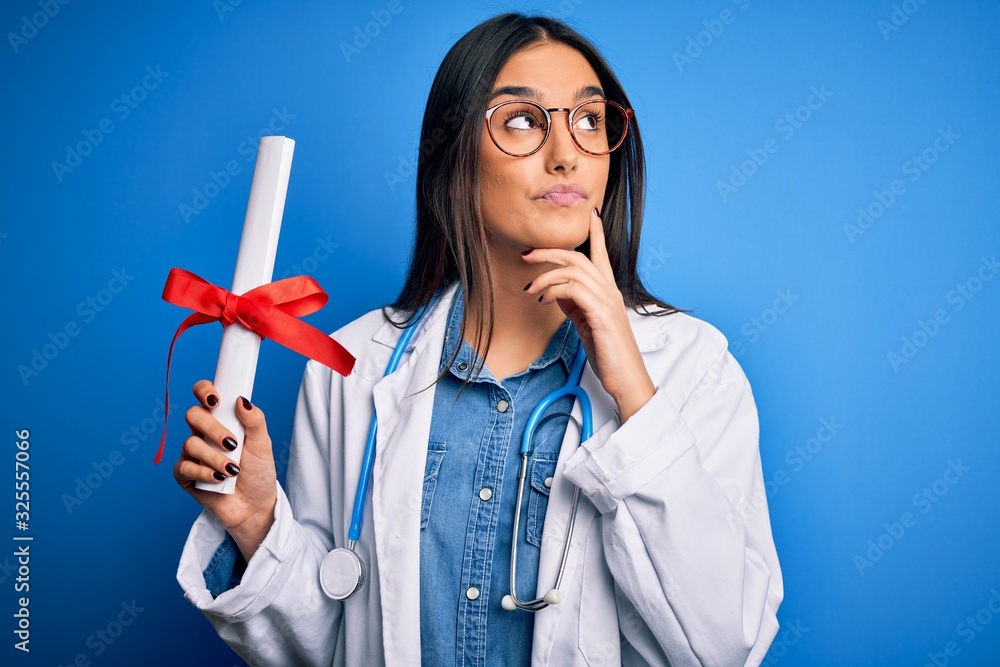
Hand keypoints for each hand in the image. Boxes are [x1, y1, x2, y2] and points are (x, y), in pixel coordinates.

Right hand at [173, 380, 276, 559]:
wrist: (254, 506)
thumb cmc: (258, 472)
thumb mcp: (263, 444)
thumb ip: (255, 421)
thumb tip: (241, 400)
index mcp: (221, 419)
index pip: (205, 395)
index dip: (204, 390)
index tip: (215, 398)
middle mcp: (203, 433)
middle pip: (193, 415)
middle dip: (213, 429)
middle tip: (232, 443)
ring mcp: (192, 453)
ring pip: (190, 443)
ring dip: (214, 457)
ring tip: (233, 470)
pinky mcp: (185, 475)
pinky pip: (184, 466)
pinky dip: (203, 472)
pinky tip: (219, 479)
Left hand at [522, 207, 655, 422]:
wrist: (626, 377)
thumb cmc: (608, 352)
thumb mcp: (586, 323)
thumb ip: (574, 304)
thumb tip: (555, 291)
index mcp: (608, 291)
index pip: (602, 254)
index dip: (597, 232)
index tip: (592, 213)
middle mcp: (610, 290)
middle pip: (578, 257)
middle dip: (549, 251)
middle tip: (526, 255)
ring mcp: (607, 301)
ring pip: (573, 270)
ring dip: (545, 276)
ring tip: (530, 288)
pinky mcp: (601, 313)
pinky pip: (573, 290)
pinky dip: (553, 291)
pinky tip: (543, 301)